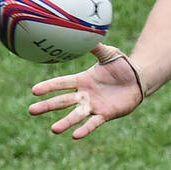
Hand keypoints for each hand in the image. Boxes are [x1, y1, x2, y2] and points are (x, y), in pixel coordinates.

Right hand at [28, 43, 144, 138]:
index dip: (49, 87)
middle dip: (47, 106)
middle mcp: (85, 95)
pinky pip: (93, 123)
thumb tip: (85, 34)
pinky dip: (85, 129)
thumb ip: (97, 48)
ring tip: (54, 130)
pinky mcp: (106, 114)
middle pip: (62, 101)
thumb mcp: (109, 54)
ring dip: (65, 122)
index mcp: (82, 80)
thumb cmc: (122, 65)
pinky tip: (75, 136)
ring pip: (76, 115)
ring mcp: (94, 106)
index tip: (34, 91)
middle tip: (31, 111)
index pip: (62, 83)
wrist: (139, 79)